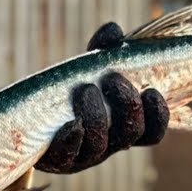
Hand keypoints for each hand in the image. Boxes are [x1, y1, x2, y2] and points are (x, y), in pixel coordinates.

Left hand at [35, 21, 169, 173]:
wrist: (33, 118)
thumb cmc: (72, 91)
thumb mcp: (90, 68)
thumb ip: (104, 50)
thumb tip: (113, 31)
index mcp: (124, 127)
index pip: (152, 133)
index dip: (158, 116)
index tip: (151, 90)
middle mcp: (110, 144)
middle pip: (130, 134)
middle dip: (127, 104)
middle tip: (113, 78)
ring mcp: (84, 155)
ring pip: (100, 144)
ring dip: (98, 116)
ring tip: (86, 89)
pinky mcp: (58, 159)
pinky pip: (68, 155)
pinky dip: (72, 139)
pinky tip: (72, 123)